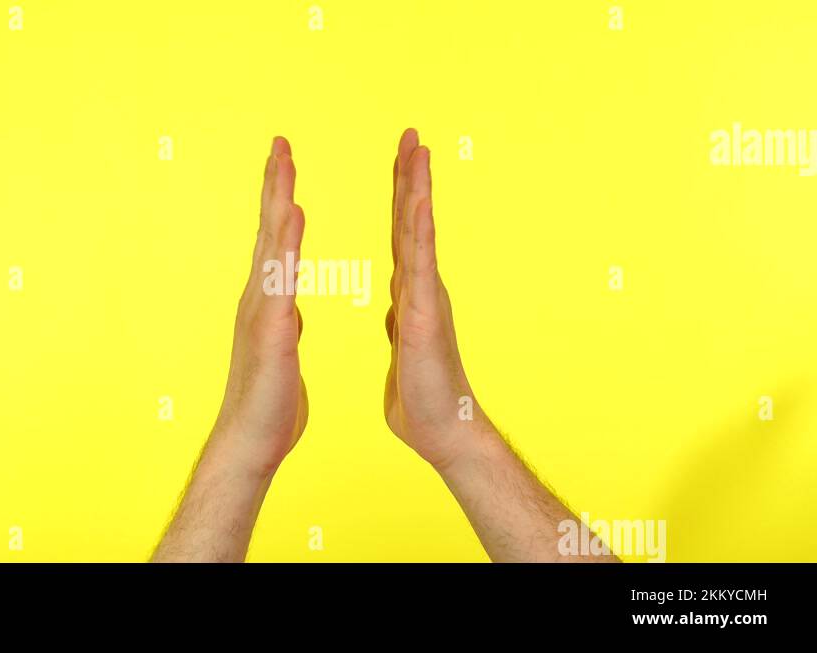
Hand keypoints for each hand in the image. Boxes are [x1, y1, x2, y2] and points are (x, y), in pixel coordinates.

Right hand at [210, 136, 307, 477]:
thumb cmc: (271, 403)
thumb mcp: (282, 354)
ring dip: (277, 199)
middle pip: (269, 231)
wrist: (252, 441)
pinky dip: (286, 242)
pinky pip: (280, 275)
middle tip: (281, 143)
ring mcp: (261, 310)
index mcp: (270, 303)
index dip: (281, 204)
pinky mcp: (271, 327)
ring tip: (284, 160)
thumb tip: (289, 315)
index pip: (277, 244)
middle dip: (274, 184)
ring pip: (271, 244)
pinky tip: (295, 214)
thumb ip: (284, 328)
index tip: (287, 169)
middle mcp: (259, 297)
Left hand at [384, 129, 492, 469]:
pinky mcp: (425, 314)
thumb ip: (401, 322)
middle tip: (410, 134)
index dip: (398, 197)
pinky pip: (421, 265)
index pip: (400, 234)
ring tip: (418, 149)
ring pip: (420, 233)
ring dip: (418, 189)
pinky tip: (417, 202)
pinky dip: (419, 231)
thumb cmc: (422, 395)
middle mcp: (421, 286)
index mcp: (409, 292)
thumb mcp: (402, 348)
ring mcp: (426, 297)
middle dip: (410, 176)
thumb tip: (398, 308)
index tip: (398, 160)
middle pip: (412, 221)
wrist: (441, 430)